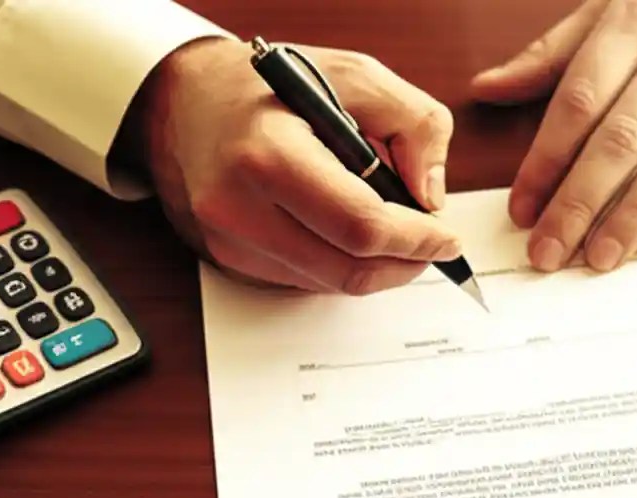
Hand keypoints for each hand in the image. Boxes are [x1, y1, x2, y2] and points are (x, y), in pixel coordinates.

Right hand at [125, 37, 458, 293]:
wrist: (190, 99)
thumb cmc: (271, 86)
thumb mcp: (356, 75)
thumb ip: (414, 124)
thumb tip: (431, 197)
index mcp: (269, 155)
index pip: (360, 225)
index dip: (415, 240)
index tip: (447, 238)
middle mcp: (240, 207)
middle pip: (350, 269)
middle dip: (405, 262)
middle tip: (430, 243)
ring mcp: (230, 240)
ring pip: (332, 283)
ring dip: (377, 267)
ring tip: (394, 229)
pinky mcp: (231, 258)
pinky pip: (307, 280)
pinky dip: (342, 263)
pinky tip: (349, 230)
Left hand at [470, 0, 636, 271]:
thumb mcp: (615, 10)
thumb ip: (553, 55)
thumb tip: (486, 87)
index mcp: (636, 17)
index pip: (579, 101)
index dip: (545, 162)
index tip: (522, 211)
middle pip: (622, 137)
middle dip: (579, 203)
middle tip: (550, 252)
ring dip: (634, 216)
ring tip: (600, 258)